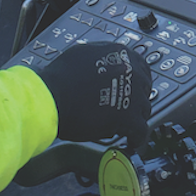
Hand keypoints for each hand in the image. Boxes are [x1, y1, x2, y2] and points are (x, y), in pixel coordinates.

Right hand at [33, 41, 151, 143]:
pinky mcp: (129, 117)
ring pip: (144, 109)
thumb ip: (101, 57)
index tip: (132, 89)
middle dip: (136, 99)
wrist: (51, 97)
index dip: (136, 81)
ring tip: (125, 126)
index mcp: (121, 54)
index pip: (141, 67)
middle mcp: (131, 71)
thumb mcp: (84, 54)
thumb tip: (104, 64)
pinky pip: (141, 130)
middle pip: (144, 88)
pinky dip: (137, 137)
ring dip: (136, 117)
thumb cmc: (59, 78)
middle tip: (127, 108)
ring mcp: (133, 94)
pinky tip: (131, 141)